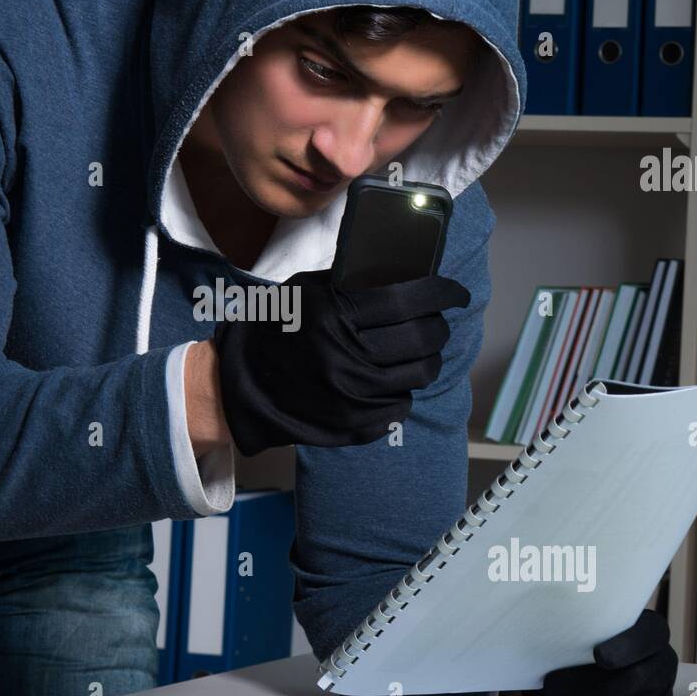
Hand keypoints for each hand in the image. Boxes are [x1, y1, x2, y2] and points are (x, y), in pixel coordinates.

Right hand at [213, 268, 468, 455]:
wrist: (241, 383)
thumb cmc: (277, 328)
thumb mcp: (308, 290)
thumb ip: (353, 282)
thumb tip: (406, 271)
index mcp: (336, 314)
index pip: (411, 299)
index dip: (444, 292)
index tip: (455, 292)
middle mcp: (348, 355)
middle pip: (424, 338)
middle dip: (439, 325)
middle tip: (436, 320)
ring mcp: (353, 395)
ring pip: (421, 374)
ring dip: (427, 358)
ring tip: (418, 349)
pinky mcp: (354, 424)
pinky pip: (402, 406)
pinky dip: (402, 389)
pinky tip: (389, 378)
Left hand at [518, 610, 677, 695]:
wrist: (588, 672)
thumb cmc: (582, 644)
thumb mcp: (583, 628)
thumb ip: (580, 628)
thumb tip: (552, 630)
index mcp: (652, 632)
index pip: (648, 637)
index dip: (626, 648)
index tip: (599, 656)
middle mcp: (663, 664)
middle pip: (631, 681)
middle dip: (585, 687)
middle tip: (550, 687)